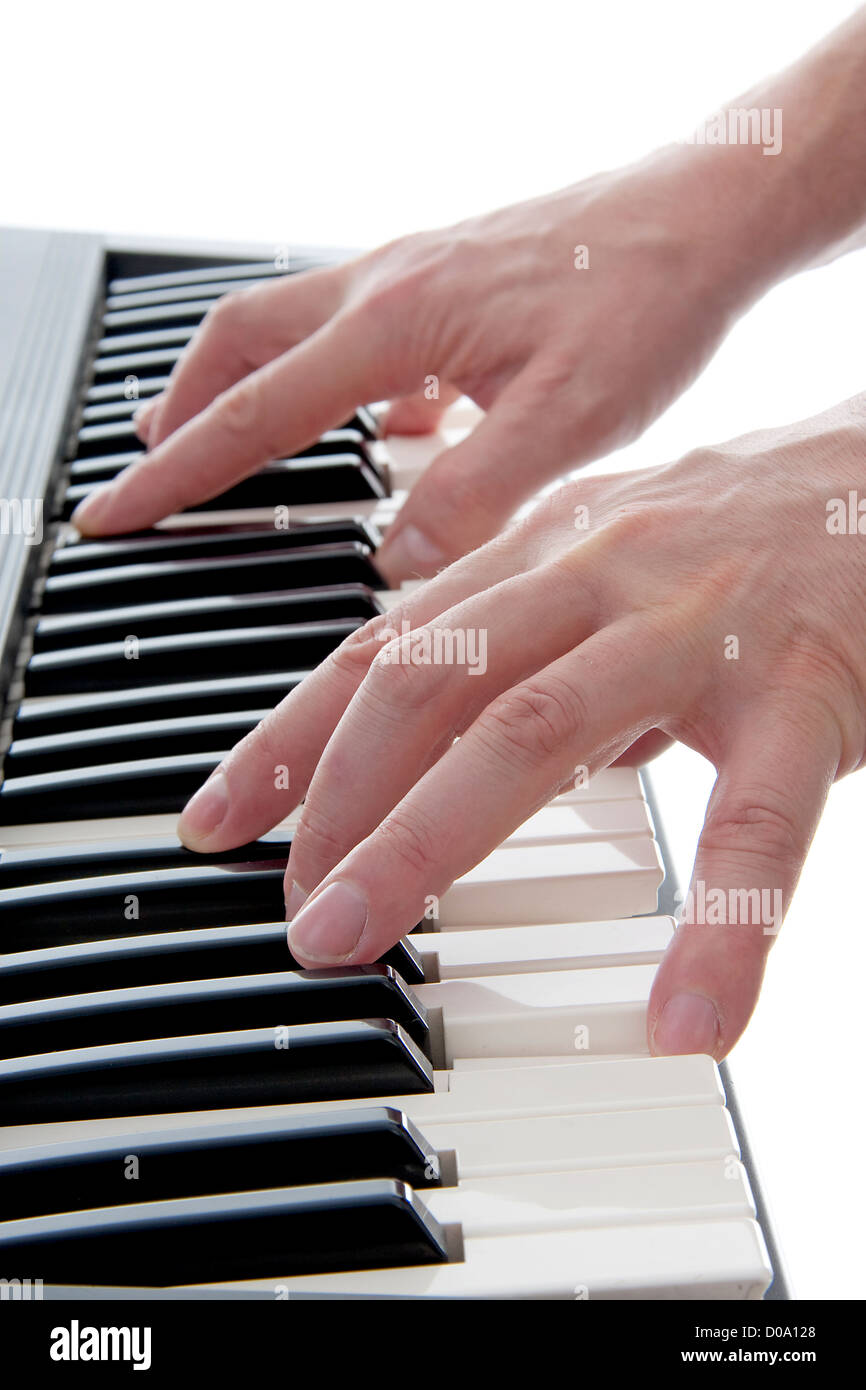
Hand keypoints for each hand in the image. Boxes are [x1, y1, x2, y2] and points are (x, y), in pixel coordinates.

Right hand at [72, 144, 772, 580]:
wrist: (704, 219)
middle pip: (234, 343)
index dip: (178, 473)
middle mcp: (386, 285)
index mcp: (397, 322)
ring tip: (213, 441)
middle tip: (144, 473)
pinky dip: (324, 375)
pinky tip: (360, 421)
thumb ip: (471, 495)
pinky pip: (351, 325)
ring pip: (283, 324)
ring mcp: (410, 274)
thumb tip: (395, 561)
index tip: (122, 512)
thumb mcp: (567, 420)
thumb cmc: (647, 298)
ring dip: (234, 383)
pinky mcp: (445, 279)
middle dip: (175, 411)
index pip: (254, 412)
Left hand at [176, 393, 865, 1058]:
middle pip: (425, 687)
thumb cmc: (744, 530)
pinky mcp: (803, 687)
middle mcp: (591, 572)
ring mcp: (690, 627)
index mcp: (540, 555)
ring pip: (533, 730)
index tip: (221, 818)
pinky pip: (757, 820)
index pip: (384, 647)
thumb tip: (459, 741)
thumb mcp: (609, 562)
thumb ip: (528, 640)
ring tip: (367, 941)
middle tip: (297, 913)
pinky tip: (688, 1016)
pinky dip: (720, 926)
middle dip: (336, 806)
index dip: (291, 736)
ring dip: (426, 841)